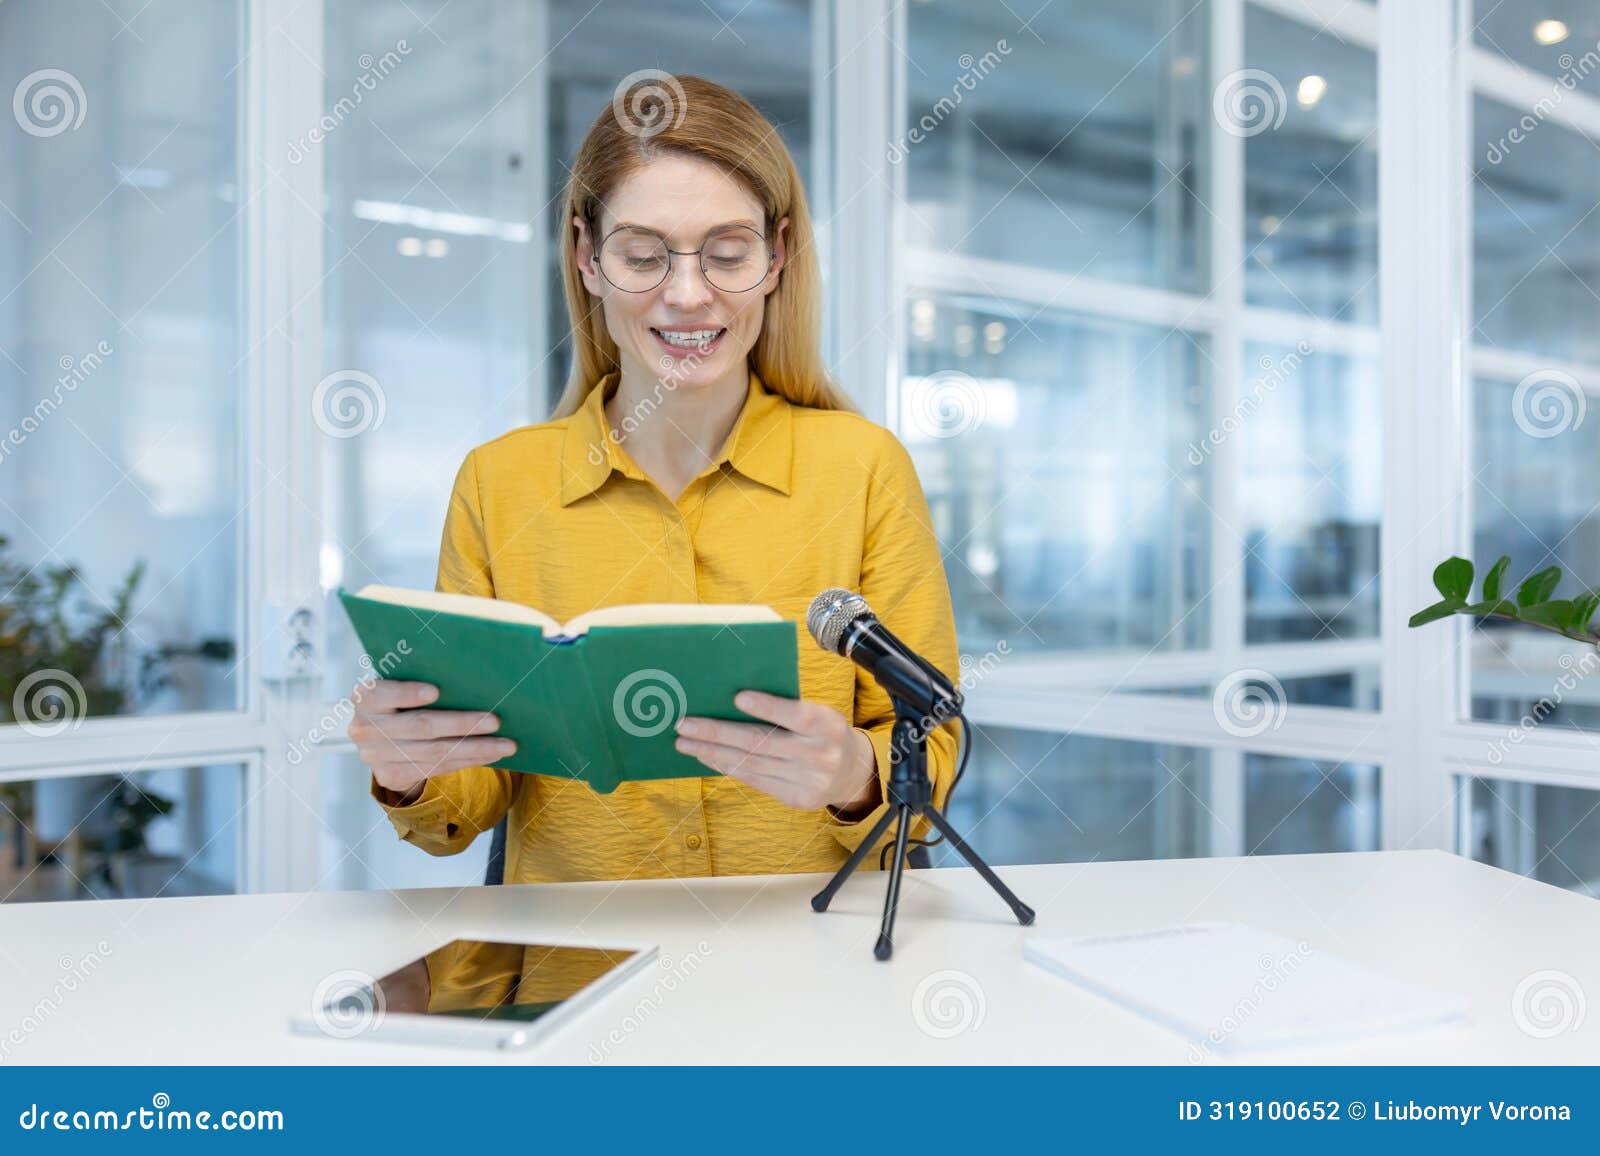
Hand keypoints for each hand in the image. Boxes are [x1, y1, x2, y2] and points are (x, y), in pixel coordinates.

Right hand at [347, 680, 516, 803]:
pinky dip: (468, 761)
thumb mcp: (400, 682)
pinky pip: (436, 769)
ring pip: (434, 753)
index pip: (381, 693)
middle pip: (420, 726)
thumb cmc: (402, 698)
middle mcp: (364, 728)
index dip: (407, 693)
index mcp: (365, 697)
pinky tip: (491, 755)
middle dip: (462, 724)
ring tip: (506, 744)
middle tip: (496, 721)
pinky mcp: (391, 777)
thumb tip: (470, 674)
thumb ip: (420, 676)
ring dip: (475, 749)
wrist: (381, 737)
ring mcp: (375, 757)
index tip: (436, 691)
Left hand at [673, 690, 878, 812]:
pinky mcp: (797, 799)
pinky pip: (755, 781)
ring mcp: (809, 781)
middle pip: (762, 743)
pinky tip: (707, 757)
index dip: (767, 707)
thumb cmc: (824, 732)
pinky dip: (727, 767)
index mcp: (828, 725)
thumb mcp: (819, 714)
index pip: (796, 715)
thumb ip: (788, 709)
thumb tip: (733, 699)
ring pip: (752, 764)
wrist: (852, 772)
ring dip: (713, 752)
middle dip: (718, 733)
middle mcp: (821, 754)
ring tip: (685, 742)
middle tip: (685, 724)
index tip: (736, 697)